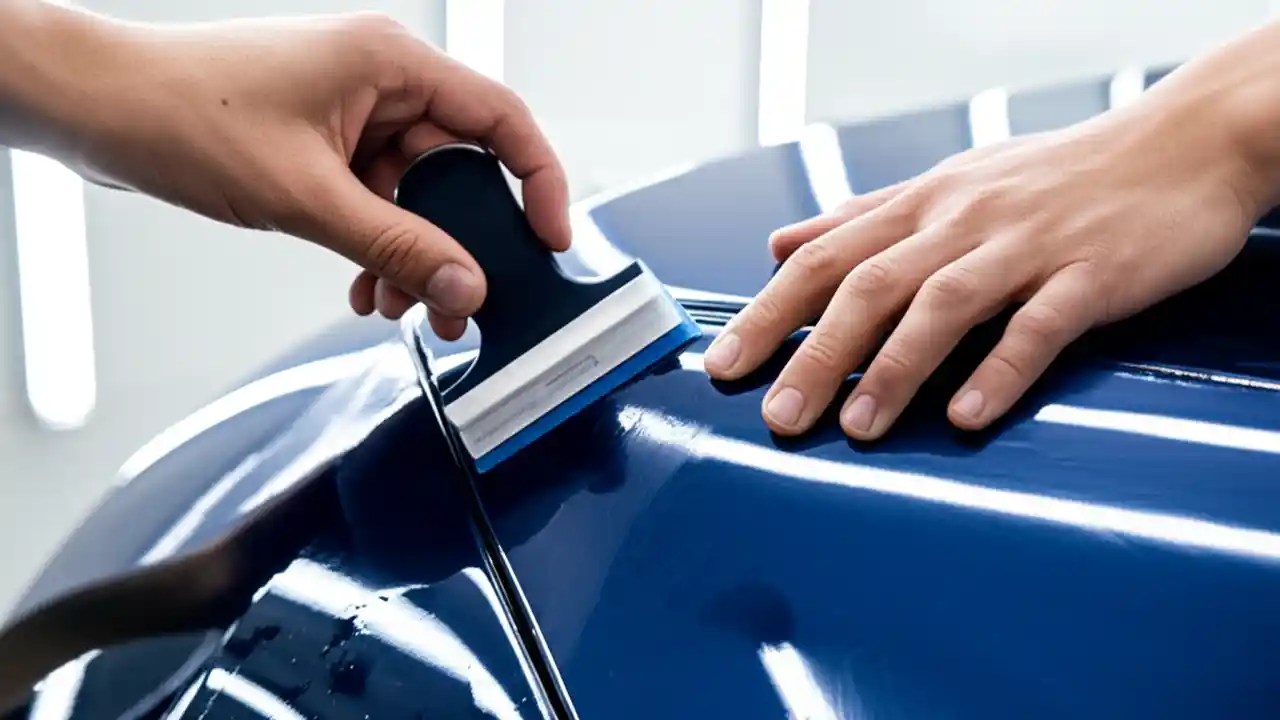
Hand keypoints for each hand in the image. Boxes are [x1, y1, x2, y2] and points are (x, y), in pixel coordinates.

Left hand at [66, 11, 569, 336]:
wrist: (101, 109)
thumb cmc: (184, 115)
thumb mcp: (307, 195)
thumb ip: (397, 246)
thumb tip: (464, 286)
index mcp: (391, 64)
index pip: (500, 119)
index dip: (538, 181)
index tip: (548, 239)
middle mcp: (380, 81)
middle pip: (459, 165)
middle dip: (462, 239)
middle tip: (464, 298)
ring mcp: (352, 112)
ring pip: (416, 192)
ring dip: (414, 251)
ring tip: (406, 304)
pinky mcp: (325, 142)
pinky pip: (377, 199)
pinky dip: (379, 244)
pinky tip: (366, 284)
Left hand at [704, 60, 1277, 439]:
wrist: (1179, 146)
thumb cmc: (1054, 175)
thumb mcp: (948, 183)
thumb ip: (861, 218)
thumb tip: (781, 243)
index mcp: (923, 205)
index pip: (826, 258)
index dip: (769, 313)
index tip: (725, 366)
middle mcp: (962, 221)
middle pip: (870, 285)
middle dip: (816, 353)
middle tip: (779, 416)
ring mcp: (1027, 245)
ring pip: (945, 303)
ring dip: (896, 367)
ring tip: (858, 427)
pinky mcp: (1092, 273)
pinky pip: (1040, 324)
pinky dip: (1000, 368)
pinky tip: (967, 415)